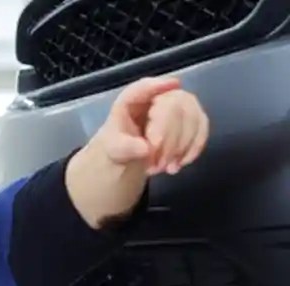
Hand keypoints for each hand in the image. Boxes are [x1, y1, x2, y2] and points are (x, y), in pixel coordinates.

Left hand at [95, 76, 209, 175]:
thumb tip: (145, 148)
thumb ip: (125, 147)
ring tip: (166, 169)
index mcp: (132, 100)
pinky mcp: (194, 119)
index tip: (174, 85)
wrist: (131, 155)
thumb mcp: (114, 150)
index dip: (157, 85)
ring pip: (192, 116)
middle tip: (157, 165)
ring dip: (181, 147)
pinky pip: (202, 128)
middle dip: (168, 139)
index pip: (143, 88)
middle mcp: (158, 96)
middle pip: (174, 106)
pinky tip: (181, 163)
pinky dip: (193, 148)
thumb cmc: (120, 145)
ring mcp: (179, 105)